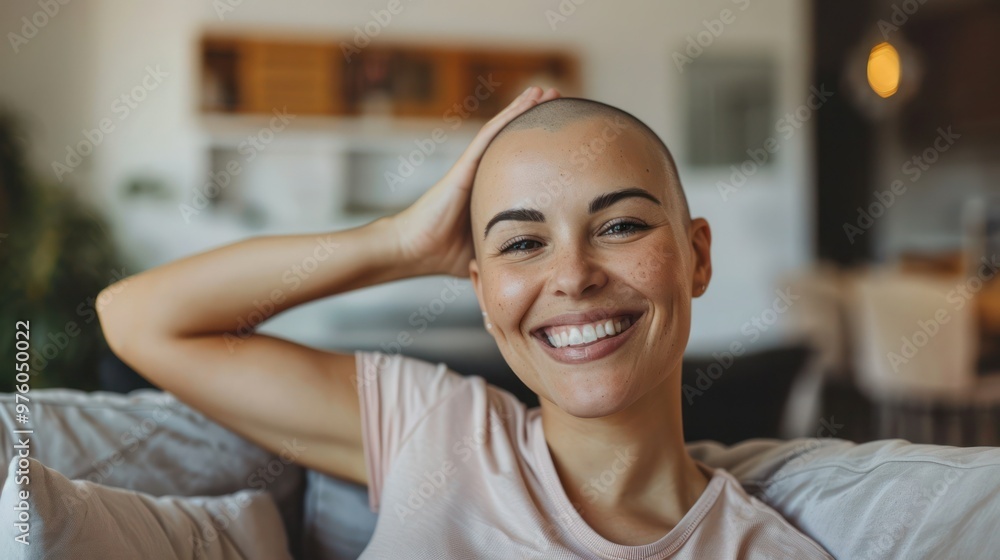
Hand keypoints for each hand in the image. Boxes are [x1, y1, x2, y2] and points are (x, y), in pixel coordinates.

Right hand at [389, 85, 560, 276]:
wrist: (415, 250)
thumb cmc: (444, 254)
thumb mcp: (490, 247)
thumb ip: (511, 246)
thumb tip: (541, 259)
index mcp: (490, 190)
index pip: (521, 165)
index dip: (541, 149)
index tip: (564, 137)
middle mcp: (482, 173)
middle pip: (514, 141)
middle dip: (537, 121)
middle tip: (562, 103)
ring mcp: (473, 167)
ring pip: (504, 130)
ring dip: (526, 109)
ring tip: (548, 91)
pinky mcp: (465, 166)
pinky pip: (491, 135)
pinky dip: (510, 115)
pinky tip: (529, 100)